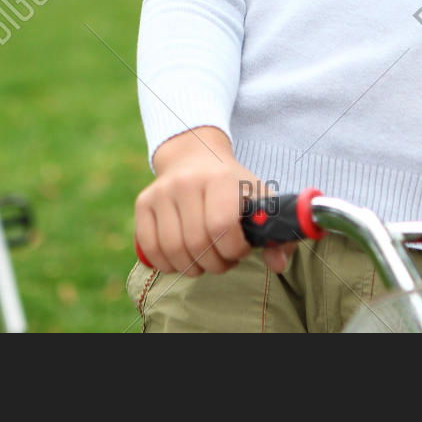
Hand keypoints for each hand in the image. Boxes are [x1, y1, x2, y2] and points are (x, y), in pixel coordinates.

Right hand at [135, 127, 296, 275]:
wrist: (196, 155)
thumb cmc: (233, 185)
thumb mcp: (260, 200)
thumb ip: (275, 233)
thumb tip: (278, 263)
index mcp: (220, 179)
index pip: (221, 227)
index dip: (234, 249)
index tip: (241, 248)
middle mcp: (187, 182)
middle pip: (197, 244)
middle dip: (216, 263)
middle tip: (224, 258)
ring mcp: (161, 192)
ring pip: (173, 251)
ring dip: (193, 267)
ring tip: (206, 258)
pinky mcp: (143, 202)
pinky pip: (150, 248)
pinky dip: (167, 263)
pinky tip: (183, 257)